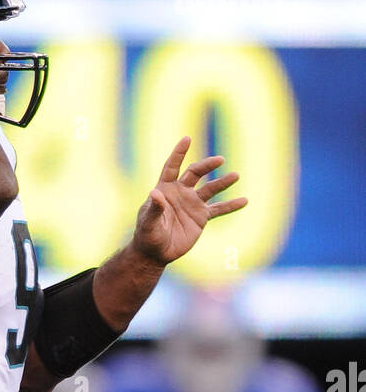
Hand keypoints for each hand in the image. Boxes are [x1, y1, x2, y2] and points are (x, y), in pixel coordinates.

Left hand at [133, 137, 247, 265]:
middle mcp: (181, 192)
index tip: (187, 139)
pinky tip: (244, 201)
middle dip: (207, 165)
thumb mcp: (149, 223)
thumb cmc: (148, 236)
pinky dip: (231, 206)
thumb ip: (154, 208)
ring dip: (223, 182)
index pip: (172, 167)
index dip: (179, 153)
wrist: (156, 252)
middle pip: (195, 173)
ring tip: (236, 176)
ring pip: (210, 189)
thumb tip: (155, 193)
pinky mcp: (201, 217)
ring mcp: (192, 203)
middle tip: (220, 160)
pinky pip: (219, 209)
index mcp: (165, 189)